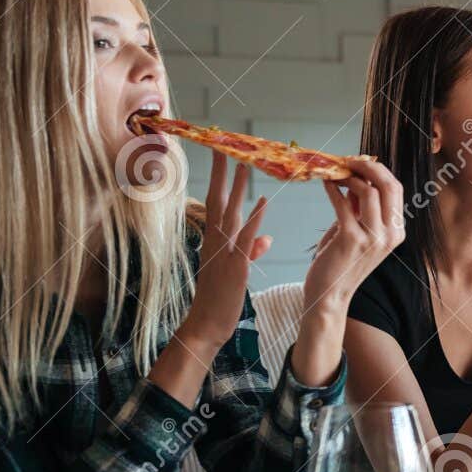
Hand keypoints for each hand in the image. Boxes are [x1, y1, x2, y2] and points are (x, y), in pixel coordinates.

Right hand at [179, 155, 270, 350]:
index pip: (217, 203)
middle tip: (226, 146)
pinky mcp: (234, 266)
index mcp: (214, 241)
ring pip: (230, 213)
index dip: (222, 180)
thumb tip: (265, 239)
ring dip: (238, 188)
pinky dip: (254, 219)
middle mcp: (215, 241)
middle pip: (219, 200)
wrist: (206, 325)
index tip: (224, 157)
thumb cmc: (219, 299)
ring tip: (245, 163)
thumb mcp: (235, 271)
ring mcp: (223, 253)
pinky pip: (245, 237)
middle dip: (223, 173)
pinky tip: (262, 201)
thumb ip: (250, 251)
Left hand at [303, 158, 404, 314]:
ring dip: (349, 177)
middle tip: (349, 160)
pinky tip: (325, 184)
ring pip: (368, 191)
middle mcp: (390, 234)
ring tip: (334, 174)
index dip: (378, 170)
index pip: (396, 189)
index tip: (359, 162)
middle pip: (389, 186)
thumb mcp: (358, 231)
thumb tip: (357, 178)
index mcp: (397, 232)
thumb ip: (360, 207)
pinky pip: (343, 204)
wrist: (330, 295)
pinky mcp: (351, 240)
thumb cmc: (341, 262)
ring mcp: (373, 238)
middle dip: (368, 167)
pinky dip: (332, 189)